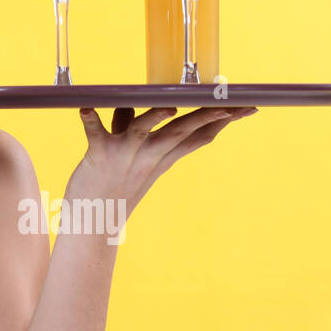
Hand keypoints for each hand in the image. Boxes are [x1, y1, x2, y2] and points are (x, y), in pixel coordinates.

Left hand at [68, 105, 258, 220]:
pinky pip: (95, 135)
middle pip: (181, 132)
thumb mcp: (125, 156)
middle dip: (205, 117)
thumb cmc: (108, 189)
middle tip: (229, 105)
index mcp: (160, 157)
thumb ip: (127, 124)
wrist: (91, 227)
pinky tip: (85, 110)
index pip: (197, 137)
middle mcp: (148, 156)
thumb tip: (128, 103)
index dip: (222, 121)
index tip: (246, 107)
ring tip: (170, 108)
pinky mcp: (99, 156)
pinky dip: (90, 121)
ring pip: (144, 132)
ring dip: (156, 118)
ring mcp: (124, 156)